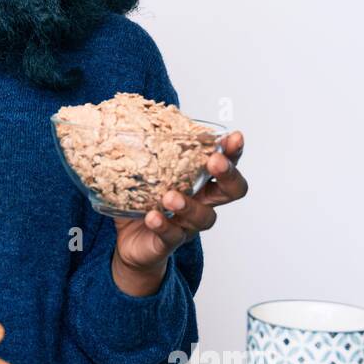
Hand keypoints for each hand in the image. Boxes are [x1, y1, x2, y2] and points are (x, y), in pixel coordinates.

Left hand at [111, 131, 248, 294]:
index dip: (233, 152)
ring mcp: (188, 225)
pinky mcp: (169, 243)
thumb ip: (145, 152)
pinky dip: (163, 225)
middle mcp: (201, 203)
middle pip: (231, 191)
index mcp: (198, 182)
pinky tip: (152, 216)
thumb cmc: (142, 203)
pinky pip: (172, 236)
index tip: (235, 137)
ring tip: (170, 196)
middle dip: (228, 175)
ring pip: (204, 217)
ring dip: (189, 205)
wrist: (131, 244)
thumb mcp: (144, 174)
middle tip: (215, 162)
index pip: (226, 164)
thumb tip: (127, 119)